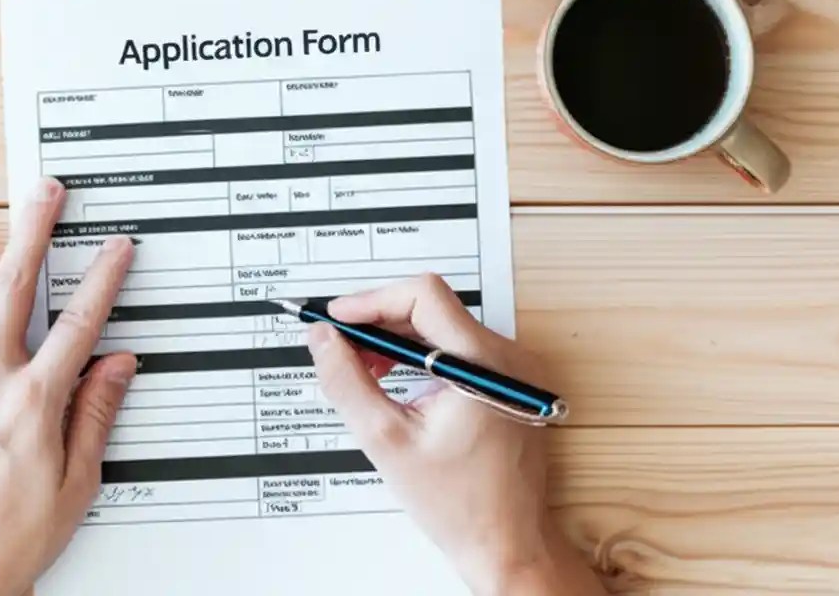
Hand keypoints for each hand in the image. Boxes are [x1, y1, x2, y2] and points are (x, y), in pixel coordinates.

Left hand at [0, 178, 135, 595]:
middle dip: (33, 233)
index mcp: (33, 403)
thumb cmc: (10, 539)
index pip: (79, 325)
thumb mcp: (76, 483)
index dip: (103, 281)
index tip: (116, 249)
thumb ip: (95, 415)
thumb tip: (116, 367)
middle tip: (43, 195)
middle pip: (12, 290)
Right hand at [307, 275, 605, 595]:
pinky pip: (459, 350)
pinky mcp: (511, 384)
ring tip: (367, 370)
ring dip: (399, 341)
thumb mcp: (387, 440)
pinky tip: (398, 383)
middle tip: (342, 348)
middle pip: (431, 308)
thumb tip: (323, 341)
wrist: (507, 543)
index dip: (371, 300)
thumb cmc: (460, 504)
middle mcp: (508, 358)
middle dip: (379, 322)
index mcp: (482, 364)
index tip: (337, 319)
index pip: (422, 295)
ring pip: (443, 328)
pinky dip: (422, 357)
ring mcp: (515, 370)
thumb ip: (347, 382)